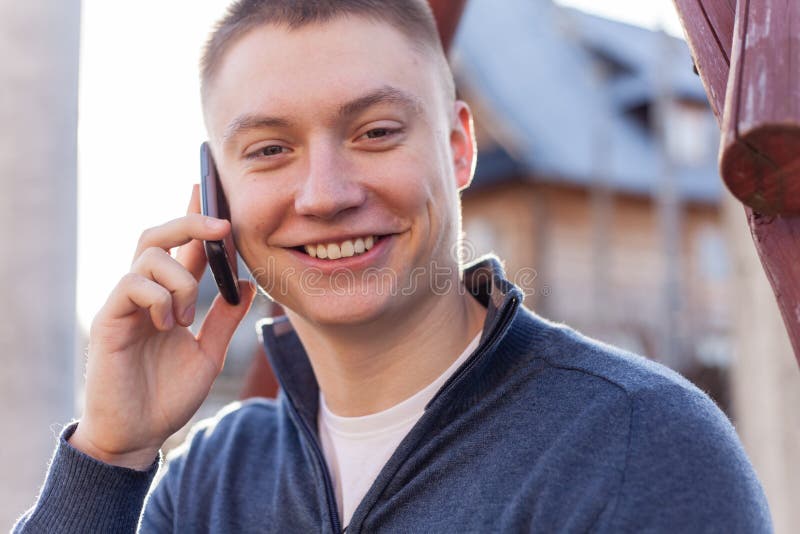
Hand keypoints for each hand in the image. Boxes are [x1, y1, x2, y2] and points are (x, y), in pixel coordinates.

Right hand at [69, 185, 255, 469]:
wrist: (139, 434)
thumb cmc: (168, 394)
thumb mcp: (208, 353)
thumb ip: (225, 320)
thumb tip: (247, 285)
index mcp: (170, 297)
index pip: (183, 247)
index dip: (197, 218)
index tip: (212, 189)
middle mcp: (145, 293)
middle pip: (158, 235)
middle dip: (190, 221)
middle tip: (222, 226)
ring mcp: (124, 304)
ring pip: (149, 255)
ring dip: (180, 280)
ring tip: (187, 317)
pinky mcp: (108, 320)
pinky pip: (132, 284)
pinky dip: (159, 297)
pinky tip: (168, 324)